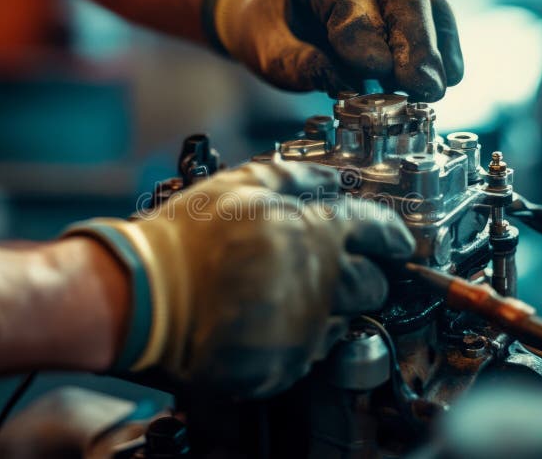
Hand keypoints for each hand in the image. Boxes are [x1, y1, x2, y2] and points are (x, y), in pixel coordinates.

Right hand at [66, 160, 414, 396]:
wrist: (143, 297)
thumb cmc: (186, 239)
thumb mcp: (240, 185)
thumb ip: (298, 176)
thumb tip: (337, 177)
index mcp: (314, 232)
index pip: (380, 232)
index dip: (393, 236)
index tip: (398, 243)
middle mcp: (319, 281)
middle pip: (374, 283)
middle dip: (361, 276)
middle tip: (329, 269)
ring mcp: (305, 328)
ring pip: (347, 320)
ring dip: (329, 308)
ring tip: (284, 295)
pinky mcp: (287, 365)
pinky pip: (315, 352)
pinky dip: (301, 337)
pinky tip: (267, 320)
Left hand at [211, 0, 463, 100]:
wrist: (278, 8)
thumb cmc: (274, 28)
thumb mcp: (269, 51)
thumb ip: (302, 66)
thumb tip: (348, 86)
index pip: (351, 3)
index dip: (365, 41)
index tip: (376, 74)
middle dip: (414, 46)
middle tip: (422, 88)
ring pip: (426, 2)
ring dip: (436, 48)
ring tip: (437, 89)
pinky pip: (438, 13)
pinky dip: (446, 45)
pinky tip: (450, 76)